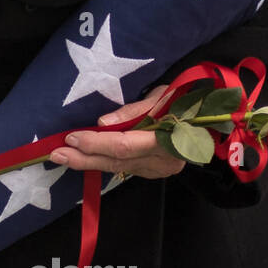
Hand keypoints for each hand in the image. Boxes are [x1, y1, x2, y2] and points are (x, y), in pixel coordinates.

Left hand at [48, 85, 185, 180]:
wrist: (212, 116)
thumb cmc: (186, 99)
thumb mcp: (163, 95)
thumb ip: (134, 111)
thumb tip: (102, 122)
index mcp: (169, 139)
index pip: (125, 146)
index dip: (97, 143)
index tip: (72, 137)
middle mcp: (164, 161)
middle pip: (117, 162)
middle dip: (84, 157)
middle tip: (55, 154)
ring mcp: (160, 170)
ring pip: (118, 168)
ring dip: (88, 162)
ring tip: (62, 157)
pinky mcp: (154, 172)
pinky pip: (124, 168)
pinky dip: (102, 162)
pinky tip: (83, 159)